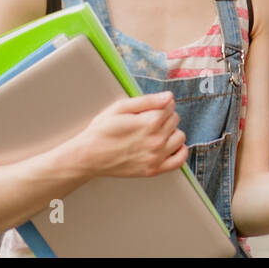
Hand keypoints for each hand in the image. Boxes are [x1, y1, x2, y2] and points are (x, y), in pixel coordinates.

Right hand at [72, 91, 187, 178]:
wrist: (88, 156)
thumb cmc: (102, 131)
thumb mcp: (120, 108)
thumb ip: (148, 101)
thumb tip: (169, 96)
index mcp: (149, 122)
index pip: (170, 107)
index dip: (161, 104)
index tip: (152, 108)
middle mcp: (156, 140)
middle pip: (175, 120)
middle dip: (165, 116)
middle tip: (149, 120)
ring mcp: (156, 157)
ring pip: (180, 137)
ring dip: (172, 132)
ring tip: (156, 132)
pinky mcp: (153, 170)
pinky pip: (179, 160)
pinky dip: (179, 151)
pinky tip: (170, 146)